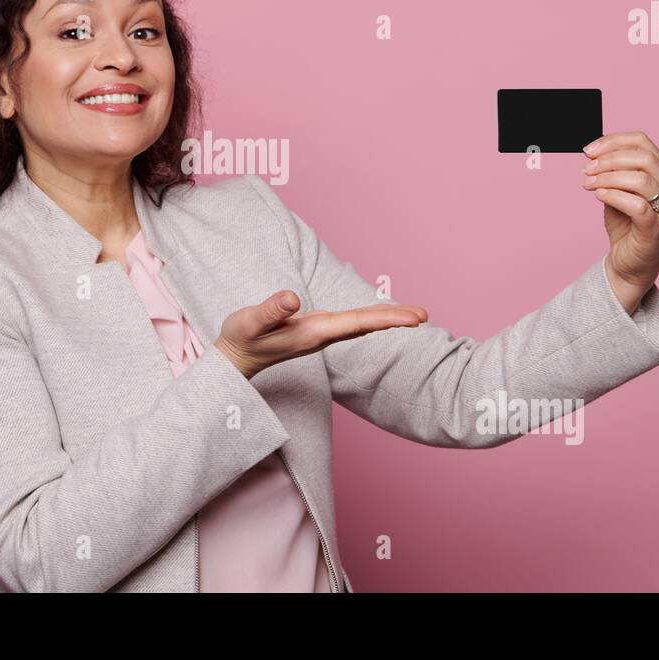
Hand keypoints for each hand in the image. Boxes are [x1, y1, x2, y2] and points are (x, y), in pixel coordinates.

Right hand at [214, 290, 427, 378]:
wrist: (234, 360)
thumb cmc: (239, 340)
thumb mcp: (249, 323)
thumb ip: (270, 311)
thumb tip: (293, 299)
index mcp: (312, 332)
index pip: (357, 324)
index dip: (386, 319)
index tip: (413, 319)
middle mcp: (321, 335)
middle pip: (365, 326)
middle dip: (395, 319)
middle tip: (425, 315)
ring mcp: (319, 335)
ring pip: (359, 325)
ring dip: (385, 318)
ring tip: (413, 315)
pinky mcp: (314, 331)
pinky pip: (350, 324)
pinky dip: (369, 318)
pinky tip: (378, 315)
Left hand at [580, 130, 658, 309]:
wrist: (629, 264)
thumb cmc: (625, 226)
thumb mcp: (616, 192)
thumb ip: (611, 173)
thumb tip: (592, 155)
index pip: (643, 142)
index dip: (613, 141)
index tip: (589, 149)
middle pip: (644, 158)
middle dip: (609, 159)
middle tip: (586, 168)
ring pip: (641, 180)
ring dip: (608, 177)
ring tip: (588, 184)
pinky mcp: (656, 229)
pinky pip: (638, 205)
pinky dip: (614, 196)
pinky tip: (599, 196)